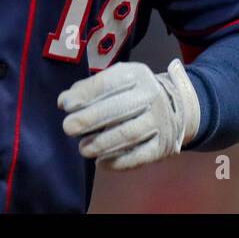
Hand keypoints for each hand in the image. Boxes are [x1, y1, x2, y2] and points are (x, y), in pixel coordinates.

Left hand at [57, 58, 200, 170]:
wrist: (174, 107)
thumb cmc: (133, 92)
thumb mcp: (116, 80)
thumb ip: (89, 88)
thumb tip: (64, 102)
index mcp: (137, 75)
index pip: (109, 83)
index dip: (85, 94)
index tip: (66, 105)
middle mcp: (151, 96)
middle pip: (119, 109)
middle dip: (90, 119)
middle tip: (68, 128)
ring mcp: (159, 121)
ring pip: (129, 134)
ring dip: (102, 143)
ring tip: (83, 148)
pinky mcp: (163, 145)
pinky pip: (140, 156)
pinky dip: (118, 161)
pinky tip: (101, 162)